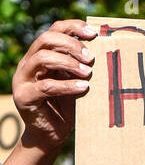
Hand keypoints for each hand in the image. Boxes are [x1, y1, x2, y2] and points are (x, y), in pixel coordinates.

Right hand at [12, 19, 96, 153]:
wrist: (49, 137)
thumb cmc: (65, 109)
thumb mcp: (74, 84)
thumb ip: (79, 68)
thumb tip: (101, 52)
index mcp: (40, 54)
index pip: (53, 30)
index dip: (73, 27)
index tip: (94, 33)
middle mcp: (28, 63)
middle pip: (46, 39)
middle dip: (71, 44)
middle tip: (91, 57)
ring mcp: (23, 78)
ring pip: (43, 58)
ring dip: (68, 62)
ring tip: (87, 73)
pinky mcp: (25, 96)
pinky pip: (47, 86)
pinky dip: (67, 85)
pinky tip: (83, 88)